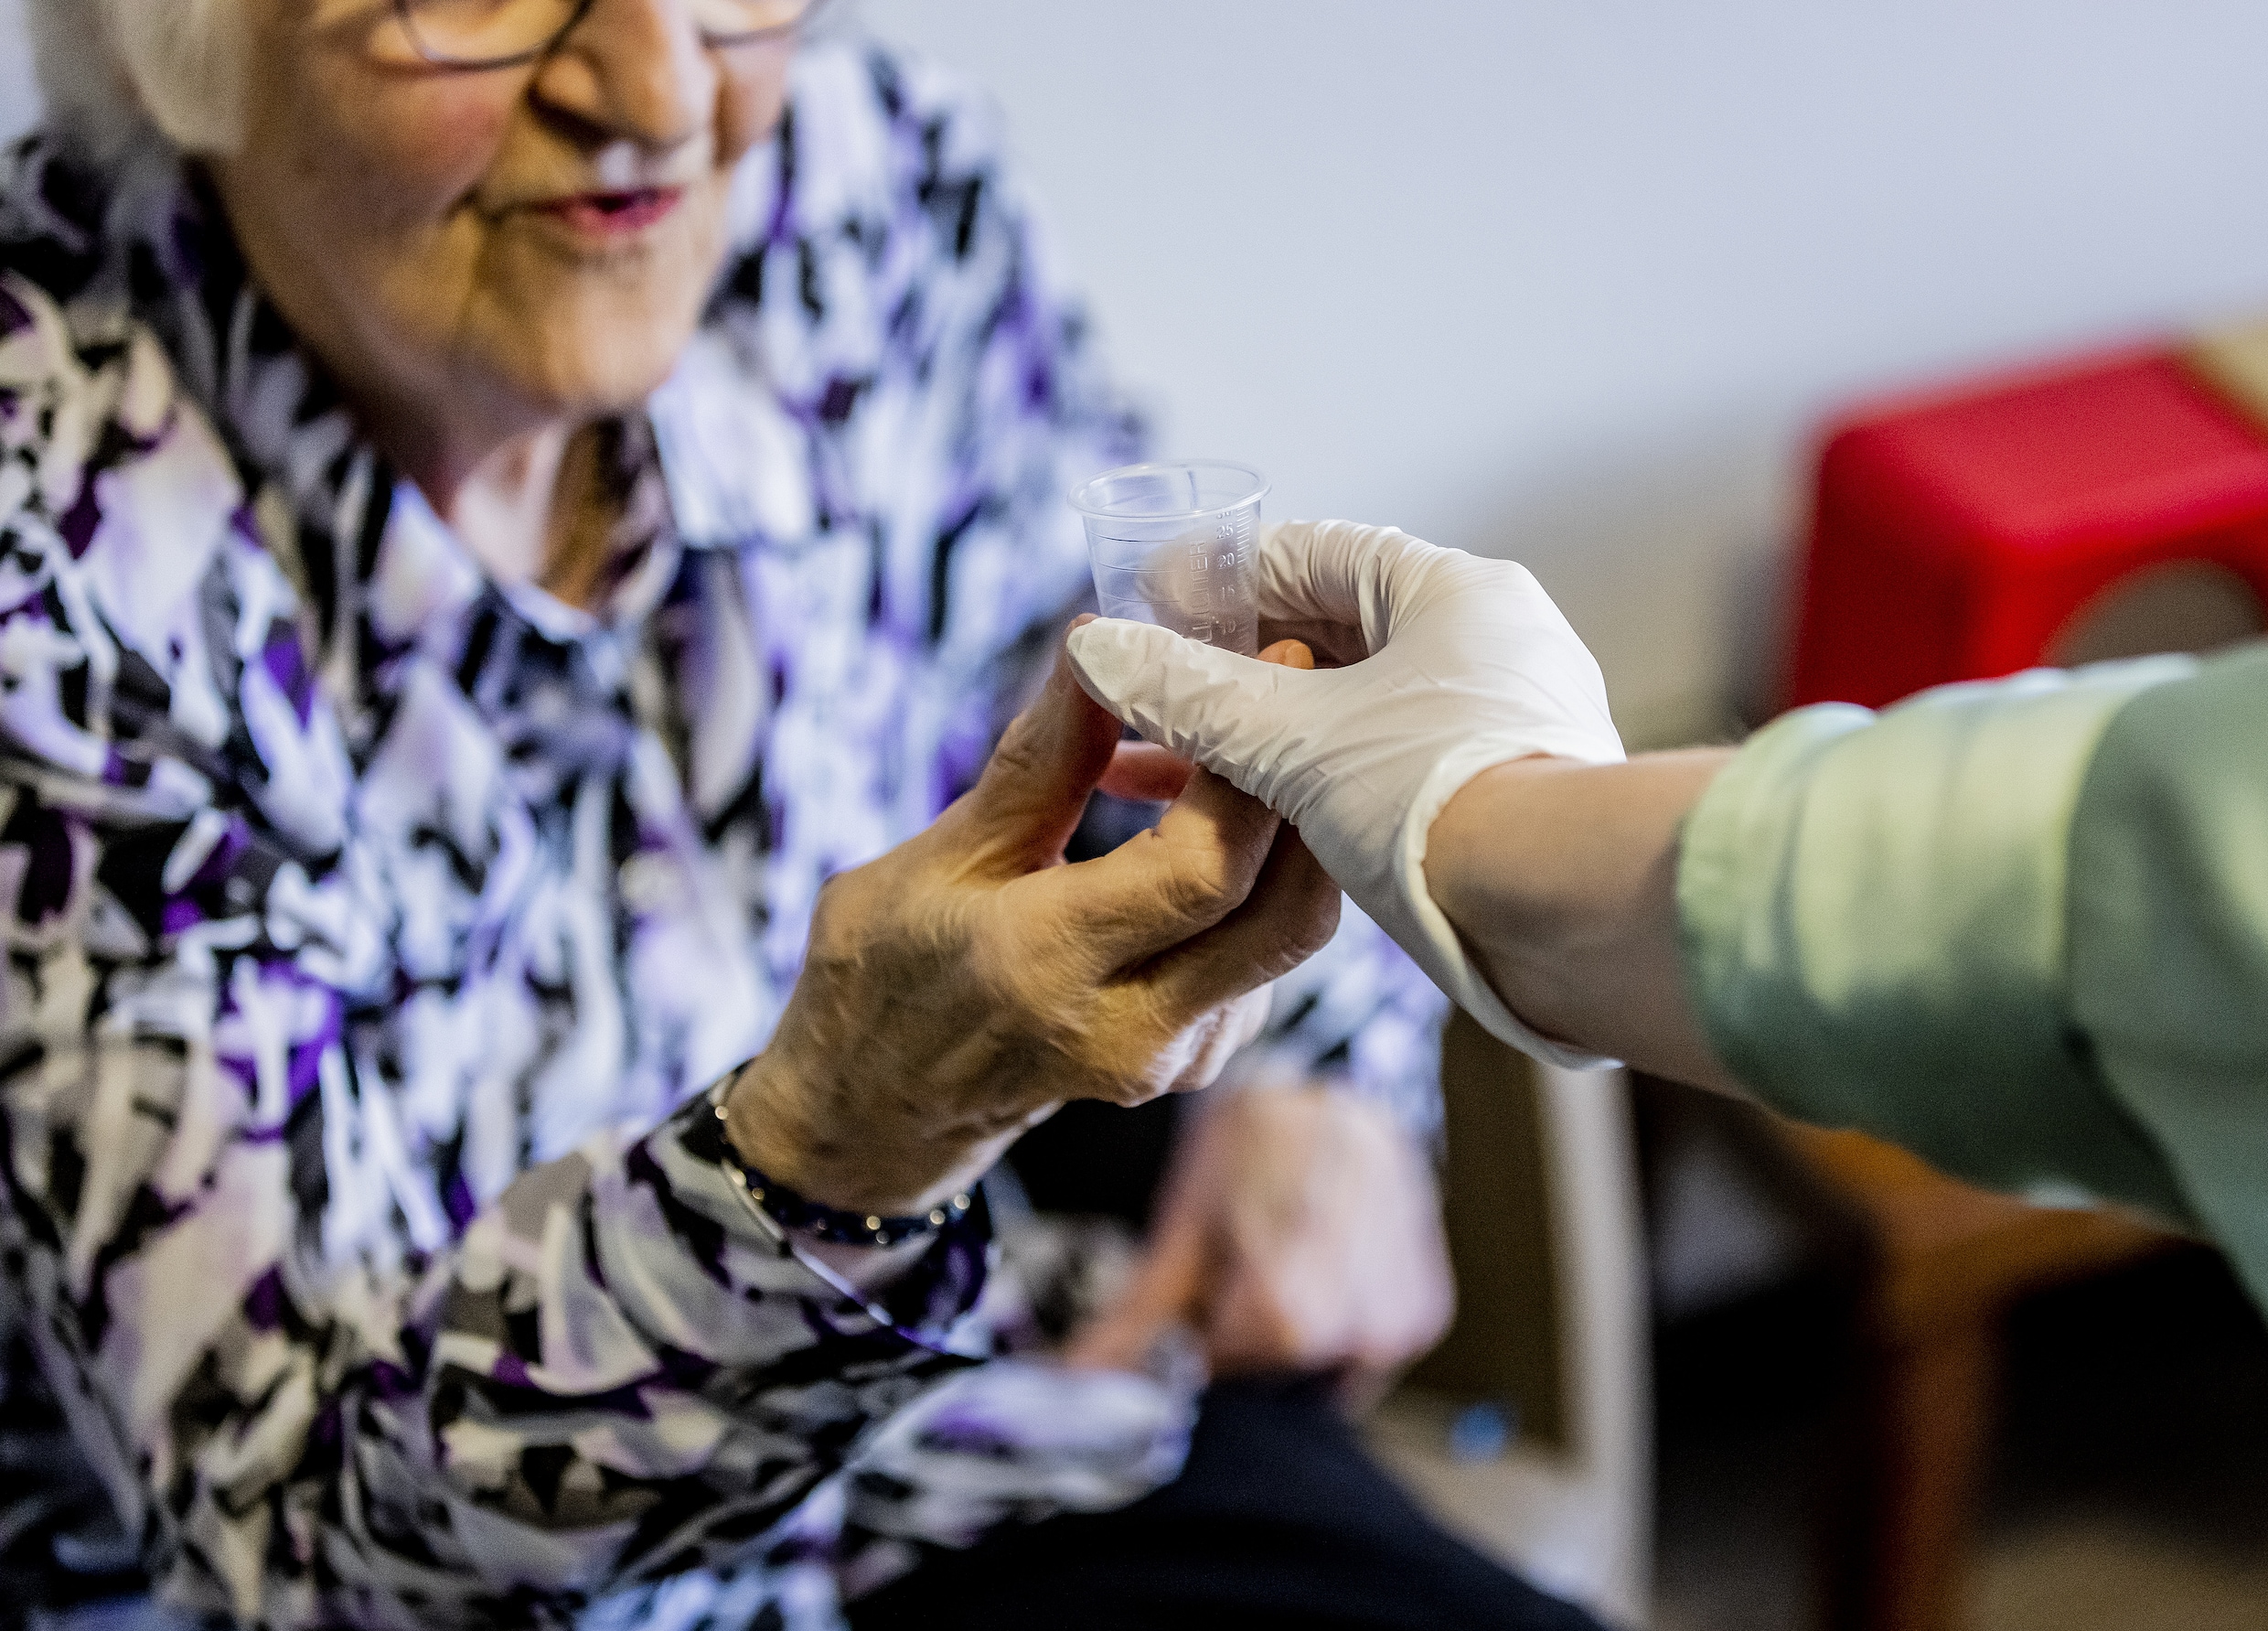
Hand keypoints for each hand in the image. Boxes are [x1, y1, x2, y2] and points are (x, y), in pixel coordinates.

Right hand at [723, 634, 1341, 1216]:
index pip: (1201, 871)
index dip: (1251, 768)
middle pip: (1282, 911)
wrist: (878, 1110)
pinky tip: (1203, 819)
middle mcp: (1126, 1031)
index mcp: (1044, 966)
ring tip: (1227, 743)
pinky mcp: (1194, 1060)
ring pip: (1286, 932)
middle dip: (1301, 794)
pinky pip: (1263, 956)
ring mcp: (1169, 1060)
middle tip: (1290, 692)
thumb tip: (1099, 641)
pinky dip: (1255, 877)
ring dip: (1280, 830)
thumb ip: (1040, 763)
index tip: (1267, 665)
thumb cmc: (885, 971)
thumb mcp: (937, 856)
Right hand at [1066, 520, 1623, 1064]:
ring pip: (1356, 706)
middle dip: (1231, 666)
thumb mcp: (1291, 740)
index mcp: (1455, 590)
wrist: (1569, 915)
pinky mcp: (1506, 795)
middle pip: (1334, 631)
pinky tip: (1250, 820)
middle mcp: (1492, 642)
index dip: (1220, 576)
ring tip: (1170, 768)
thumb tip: (1099, 651)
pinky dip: (1316, 778)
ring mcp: (1504, 721)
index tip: (1149, 606)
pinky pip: (1389, 763)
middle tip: (1152, 696)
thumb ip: (1190, 693)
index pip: (1315, 552)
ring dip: (1264, 732)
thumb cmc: (1440, 803)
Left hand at [1067, 1086, 1453, 1410]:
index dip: (1207, 1337)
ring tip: (1287, 1254)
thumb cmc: (1251, 1146)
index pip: (1230, 1373)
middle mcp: (1362, 1326)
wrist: (1342, 1081)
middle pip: (1280, 1373)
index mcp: (1292, 1309)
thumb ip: (1132, 1320)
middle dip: (1250, 1338)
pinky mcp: (1429, 1309)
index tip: (1204, 1293)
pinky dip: (1341, 1319)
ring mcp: (1404, 1319)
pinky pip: (1371, 1347)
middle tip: (1246, 1267)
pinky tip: (1327, 1260)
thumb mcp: (1183, 1229)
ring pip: (1327, 1368)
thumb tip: (1068, 1381)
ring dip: (1296, 1331)